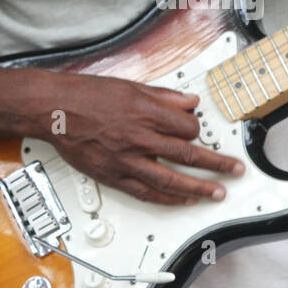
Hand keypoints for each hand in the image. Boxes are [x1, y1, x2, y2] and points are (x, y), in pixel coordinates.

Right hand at [37, 72, 243, 205]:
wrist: (53, 109)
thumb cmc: (86, 95)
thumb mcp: (130, 86)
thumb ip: (163, 97)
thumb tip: (189, 102)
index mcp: (145, 111)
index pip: (187, 127)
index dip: (198, 130)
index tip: (200, 132)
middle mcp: (139, 137)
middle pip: (187, 155)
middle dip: (216, 164)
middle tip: (234, 170)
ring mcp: (126, 159)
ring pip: (171, 180)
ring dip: (198, 188)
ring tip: (216, 193)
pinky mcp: (113, 175)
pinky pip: (146, 192)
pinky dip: (167, 199)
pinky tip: (182, 201)